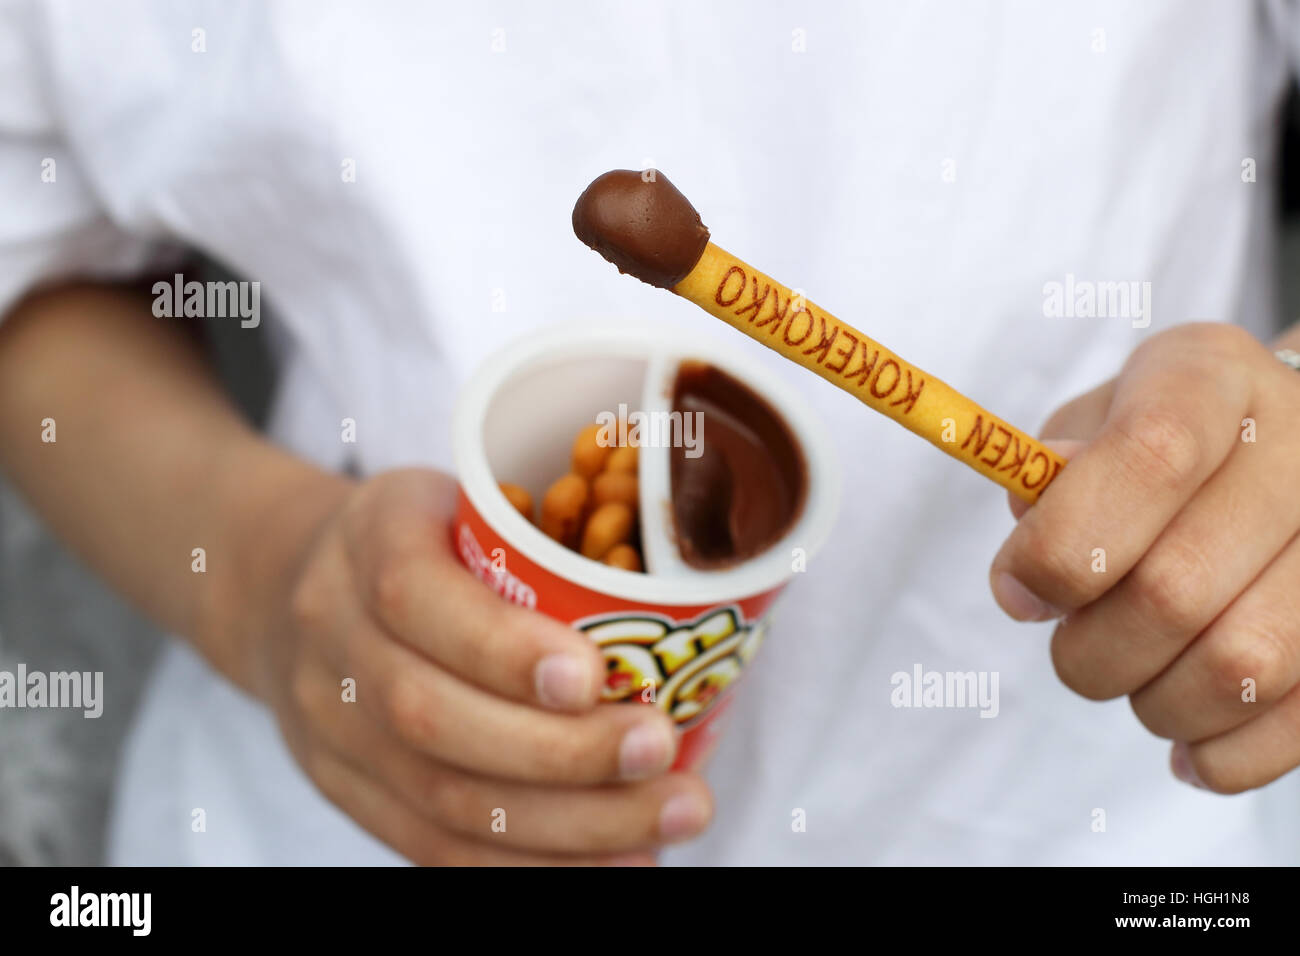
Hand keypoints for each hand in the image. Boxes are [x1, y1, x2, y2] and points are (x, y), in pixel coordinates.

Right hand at [246, 467, 712, 863]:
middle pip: (430, 717)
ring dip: (567, 825)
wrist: (289, 590)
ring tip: (669, 818)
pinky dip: (530, 868)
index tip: (593, 677)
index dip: (501, 649)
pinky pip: (432, 848)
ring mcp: (328, 728)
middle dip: (560, 752)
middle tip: (662, 752)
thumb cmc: (420, 540)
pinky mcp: (345, 791)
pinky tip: (613, 863)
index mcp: (367, 543)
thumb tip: (688, 601)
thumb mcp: (461, 498)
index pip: (415, 597)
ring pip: (440, 797)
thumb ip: (543, 538)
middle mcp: (334, 640)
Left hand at [990, 323, 1299, 793]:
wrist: (1279, 447)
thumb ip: (1049, 477)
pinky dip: (1219, 754)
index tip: (1017, 590)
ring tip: (1131, 676)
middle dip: (1088, 648)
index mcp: (1212, 379)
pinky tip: (1185, 734)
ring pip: (1238, 668)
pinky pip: (1294, 725)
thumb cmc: (1157, 441)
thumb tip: (1030, 570)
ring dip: (1152, 702)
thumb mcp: (1093, 422)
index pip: (1150, 456)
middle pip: (1176, 588)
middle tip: (1072, 643)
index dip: (1064, 544)